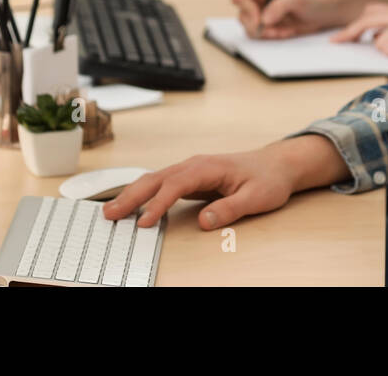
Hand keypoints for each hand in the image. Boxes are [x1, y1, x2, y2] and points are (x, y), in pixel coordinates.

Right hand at [101, 137, 345, 229]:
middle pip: (157, 178)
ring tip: (112, 212)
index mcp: (209, 167)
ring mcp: (191, 171)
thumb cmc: (268, 179)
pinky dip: (144, 195)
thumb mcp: (256, 198)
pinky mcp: (191, 179)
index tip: (145, 222)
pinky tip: (133, 208)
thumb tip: (204, 222)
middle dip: (132, 195)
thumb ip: (230, 209)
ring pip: (155, 180)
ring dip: (133, 195)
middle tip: (110, 214)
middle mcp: (195, 165)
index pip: (177, 184)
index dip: (159, 203)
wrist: (277, 165)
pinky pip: (162, 186)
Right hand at [233, 0, 343, 38]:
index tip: (260, 20)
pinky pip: (259, 37)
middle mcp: (256, 0)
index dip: (247, 9)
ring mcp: (259, 14)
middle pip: (242, 16)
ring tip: (283, 31)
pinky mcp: (266, 27)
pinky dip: (271, 37)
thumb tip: (263, 19)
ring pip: (248, 29)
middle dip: (256, 27)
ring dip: (265, 34)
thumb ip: (279, 6)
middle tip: (273, 31)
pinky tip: (285, 33)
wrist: (322, 13)